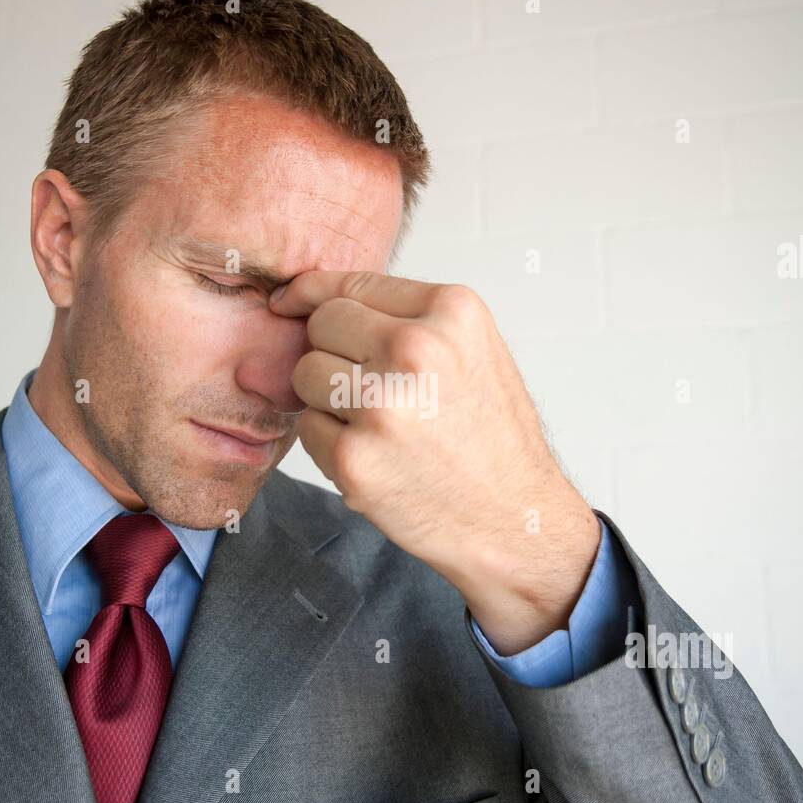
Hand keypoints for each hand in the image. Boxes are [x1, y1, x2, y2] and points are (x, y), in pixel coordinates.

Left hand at [269, 270, 600, 654]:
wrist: (513, 518)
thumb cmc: (491, 436)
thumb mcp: (473, 349)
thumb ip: (409, 317)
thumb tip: (320, 300)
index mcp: (451, 312)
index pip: (352, 284)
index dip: (311, 293)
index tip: (289, 301)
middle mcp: (416, 349)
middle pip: (321, 326)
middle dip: (332, 353)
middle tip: (371, 391)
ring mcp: (381, 404)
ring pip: (305, 374)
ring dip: (327, 399)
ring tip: (379, 426)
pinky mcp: (353, 457)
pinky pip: (308, 428)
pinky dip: (330, 444)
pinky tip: (377, 458)